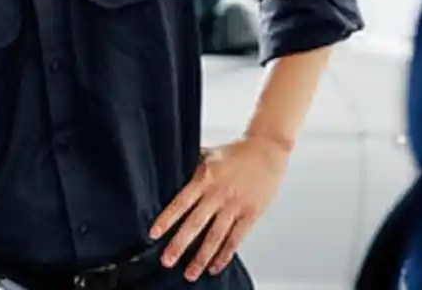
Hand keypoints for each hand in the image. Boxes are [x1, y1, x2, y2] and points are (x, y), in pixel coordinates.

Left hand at [148, 137, 289, 281]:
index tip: (153, 234)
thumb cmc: (237, 152)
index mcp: (205, 178)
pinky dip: (225, 254)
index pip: (181, 202)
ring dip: (201, 257)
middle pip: (196, 223)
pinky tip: (215, 266)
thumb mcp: (209, 154)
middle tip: (167, 261)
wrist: (267, 149)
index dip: (166, 219)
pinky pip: (236, 238)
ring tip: (190, 273)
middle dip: (180, 244)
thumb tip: (167, 172)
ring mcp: (235, 205)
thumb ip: (191, 166)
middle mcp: (218, 194)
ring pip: (215, 236)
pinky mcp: (250, 214)